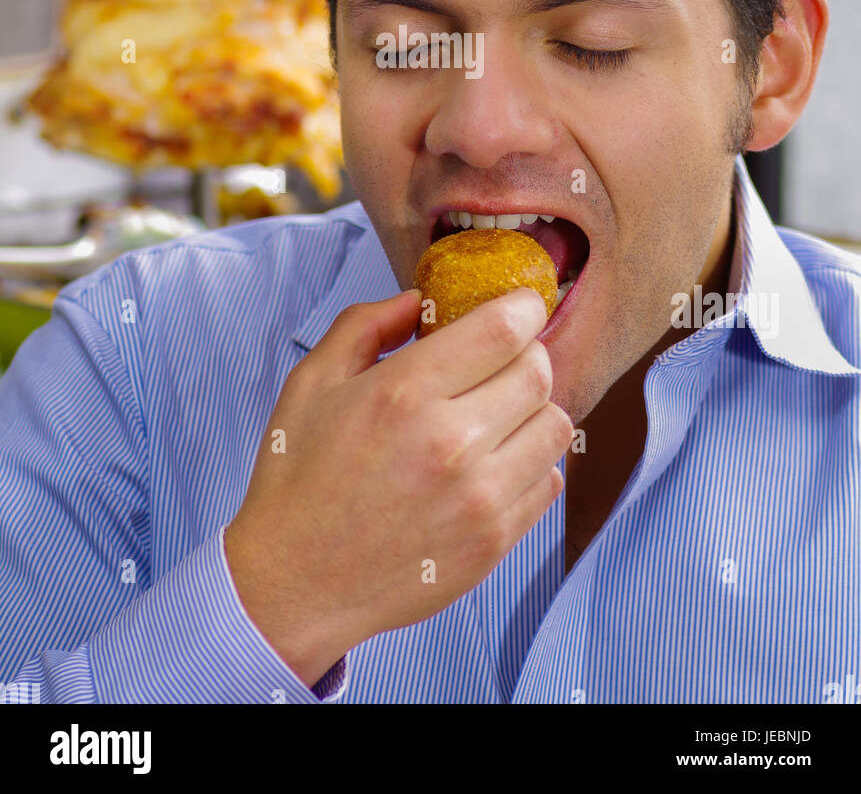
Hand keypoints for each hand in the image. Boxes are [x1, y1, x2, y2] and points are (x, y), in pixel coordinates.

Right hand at [224, 285, 572, 687]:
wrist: (293, 582)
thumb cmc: (297, 476)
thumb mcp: (312, 382)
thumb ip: (366, 325)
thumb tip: (419, 301)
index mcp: (405, 393)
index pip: (504, 330)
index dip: (522, 308)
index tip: (520, 307)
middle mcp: (451, 443)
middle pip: (538, 372)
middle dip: (526, 355)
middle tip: (501, 362)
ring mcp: (479, 497)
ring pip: (555, 425)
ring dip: (534, 409)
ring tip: (500, 414)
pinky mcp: (494, 542)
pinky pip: (550, 482)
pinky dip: (532, 463)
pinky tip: (495, 462)